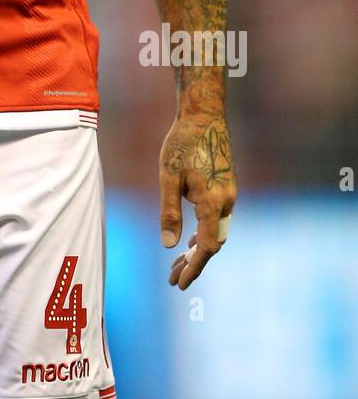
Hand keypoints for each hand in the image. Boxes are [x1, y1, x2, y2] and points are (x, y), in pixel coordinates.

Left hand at [159, 114, 235, 289]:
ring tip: (177, 263)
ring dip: (198, 249)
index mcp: (213, 202)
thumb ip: (169, 212)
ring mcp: (229, 194)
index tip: (180, 283)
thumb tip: (169, 245)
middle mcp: (226, 201)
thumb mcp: (168, 177)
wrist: (204, 116)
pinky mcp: (227, 187)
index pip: (206, 246)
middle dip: (193, 263)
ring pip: (216, 231)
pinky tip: (190, 239)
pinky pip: (217, 219)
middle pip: (212, 243)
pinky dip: (203, 232)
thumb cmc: (182, 143)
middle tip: (172, 278)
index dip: (194, 267)